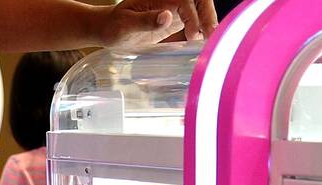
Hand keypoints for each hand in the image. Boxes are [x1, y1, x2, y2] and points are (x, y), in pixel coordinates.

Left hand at [101, 1, 217, 47]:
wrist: (109, 30)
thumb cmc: (114, 26)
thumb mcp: (125, 25)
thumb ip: (145, 21)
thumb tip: (167, 16)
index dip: (192, 15)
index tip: (191, 34)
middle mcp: (171, 0)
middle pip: (199, 2)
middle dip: (209, 16)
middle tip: (212, 36)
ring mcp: (175, 10)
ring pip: (200, 11)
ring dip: (208, 24)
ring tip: (212, 43)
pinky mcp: (176, 21)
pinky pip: (195, 23)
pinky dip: (202, 32)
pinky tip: (204, 45)